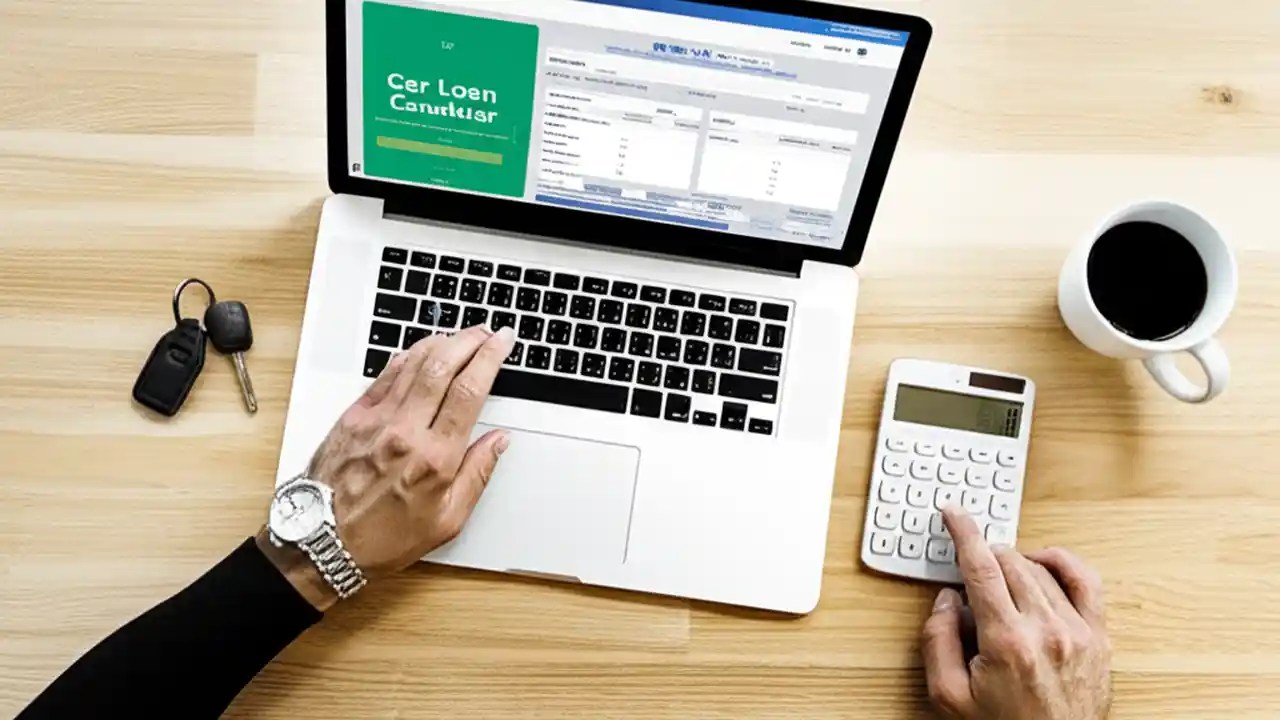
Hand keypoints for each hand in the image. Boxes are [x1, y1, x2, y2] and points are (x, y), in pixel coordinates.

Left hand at [259, 325, 516, 610]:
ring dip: (441, 341)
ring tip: (459, 335)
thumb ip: (477, 475)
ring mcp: (376, 421)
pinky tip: (420, 351)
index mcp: (435, 459)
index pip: (470, 391)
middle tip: (486, 331)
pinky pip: (384, 375)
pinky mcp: (352, 417)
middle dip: (469, 340)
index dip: (491, 357)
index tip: (502, 342)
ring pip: (413, 363)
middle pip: (444, 365)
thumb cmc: (381, 538)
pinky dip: (407, 356)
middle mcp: (405, 432)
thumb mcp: (446, 521)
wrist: (321, 544)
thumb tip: (498, 442)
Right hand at [921, 506, 1112, 719]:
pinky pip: (1085, 580)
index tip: (954, 513)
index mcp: (1006, 641)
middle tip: (970, 568)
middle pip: (1010, 563)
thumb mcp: (949, 696)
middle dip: (985, 555)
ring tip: (999, 582)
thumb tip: (946, 600)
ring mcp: (1077, 631)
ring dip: (1015, 564)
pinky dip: (1062, 562)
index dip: (964, 532)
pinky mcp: (1098, 637)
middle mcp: (1046, 630)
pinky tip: (1043, 564)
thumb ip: (938, 641)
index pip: (981, 568)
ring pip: (1040, 569)